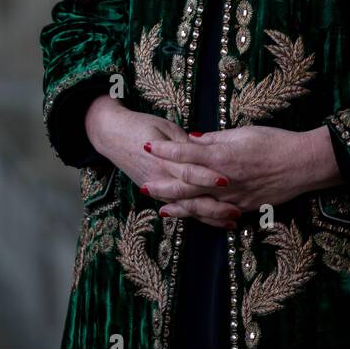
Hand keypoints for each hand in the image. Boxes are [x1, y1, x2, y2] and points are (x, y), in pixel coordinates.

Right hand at [83, 96, 241, 229]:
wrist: (112, 134)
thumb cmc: (141, 126)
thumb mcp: (165, 128)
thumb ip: (185, 143)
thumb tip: (206, 151)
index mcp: (164, 160)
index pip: (189, 171)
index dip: (208, 177)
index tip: (227, 181)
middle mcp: (160, 179)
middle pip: (190, 197)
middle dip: (214, 206)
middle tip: (237, 211)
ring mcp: (157, 190)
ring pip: (186, 208)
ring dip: (209, 217)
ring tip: (231, 222)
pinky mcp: (157, 194)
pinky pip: (179, 208)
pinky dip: (196, 216)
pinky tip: (213, 222)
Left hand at [142, 124, 345, 223]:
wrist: (302, 164)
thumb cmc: (274, 142)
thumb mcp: (243, 132)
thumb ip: (216, 139)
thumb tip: (195, 140)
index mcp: (223, 156)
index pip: (186, 153)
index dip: (165, 149)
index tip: (148, 145)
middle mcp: (224, 180)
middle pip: (186, 185)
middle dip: (163, 185)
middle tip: (143, 186)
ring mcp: (233, 198)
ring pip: (199, 205)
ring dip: (178, 206)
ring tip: (161, 208)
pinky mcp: (243, 208)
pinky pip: (217, 214)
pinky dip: (202, 215)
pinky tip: (193, 216)